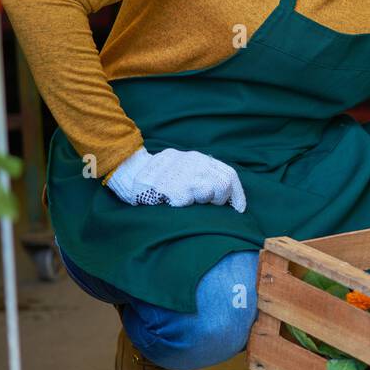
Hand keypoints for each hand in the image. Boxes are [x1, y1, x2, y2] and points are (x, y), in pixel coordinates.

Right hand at [105, 146, 246, 212]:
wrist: (130, 170)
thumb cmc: (163, 176)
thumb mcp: (186, 169)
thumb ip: (205, 176)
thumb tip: (228, 195)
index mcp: (200, 159)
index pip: (229, 175)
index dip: (237, 195)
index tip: (238, 210)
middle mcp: (194, 162)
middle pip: (223, 185)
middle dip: (218, 200)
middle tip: (204, 204)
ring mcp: (181, 172)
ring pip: (207, 192)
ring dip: (199, 201)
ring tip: (184, 199)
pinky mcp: (168, 184)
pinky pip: (186, 201)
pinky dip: (181, 205)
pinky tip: (170, 200)